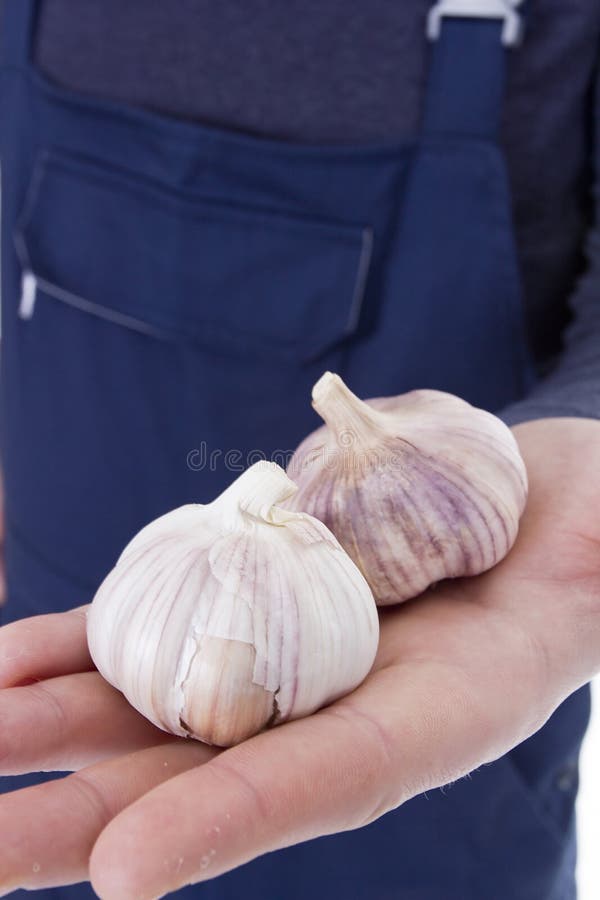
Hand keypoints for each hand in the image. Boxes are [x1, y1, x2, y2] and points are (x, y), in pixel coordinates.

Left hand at [1, 418, 598, 899]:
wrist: (521, 497)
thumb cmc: (585, 530)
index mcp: (440, 708)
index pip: (338, 774)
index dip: (240, 820)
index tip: (126, 872)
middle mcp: (344, 699)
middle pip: (206, 773)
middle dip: (85, 821)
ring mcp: (286, 652)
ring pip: (152, 707)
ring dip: (46, 731)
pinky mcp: (250, 594)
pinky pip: (150, 629)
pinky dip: (72, 648)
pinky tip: (2, 665)